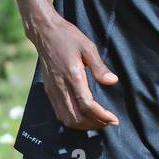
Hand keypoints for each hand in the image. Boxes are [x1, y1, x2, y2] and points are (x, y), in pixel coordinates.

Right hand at [36, 16, 119, 130]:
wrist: (44, 33)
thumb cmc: (68, 37)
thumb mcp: (88, 47)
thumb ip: (99, 67)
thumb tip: (113, 81)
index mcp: (72, 76)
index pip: (87, 105)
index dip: (101, 116)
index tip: (114, 119)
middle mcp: (60, 87)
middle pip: (77, 118)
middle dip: (94, 124)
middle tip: (109, 122)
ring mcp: (53, 90)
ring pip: (67, 119)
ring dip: (84, 125)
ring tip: (98, 122)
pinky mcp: (49, 91)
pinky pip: (60, 113)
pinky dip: (73, 121)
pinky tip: (83, 117)